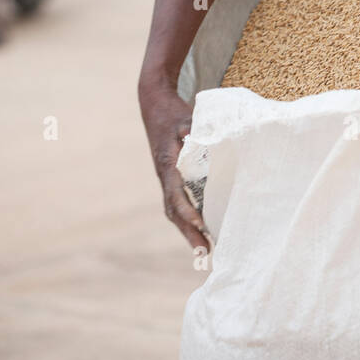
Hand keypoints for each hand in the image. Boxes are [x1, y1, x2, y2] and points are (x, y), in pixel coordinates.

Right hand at [139, 79, 209, 250]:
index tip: (201, 223)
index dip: (187, 209)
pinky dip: (188, 219)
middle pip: (173, 211)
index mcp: (167, 164)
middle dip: (188, 233)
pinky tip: (202, 230)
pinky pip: (177, 203)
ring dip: (187, 231)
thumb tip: (201, 138)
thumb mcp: (185, 117)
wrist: (154, 106)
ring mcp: (166, 179)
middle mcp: (165, 176)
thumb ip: (193, 129)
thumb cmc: (172, 112)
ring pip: (174, 211)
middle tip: (204, 254)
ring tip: (204, 252)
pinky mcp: (171, 178)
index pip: (175, 193)